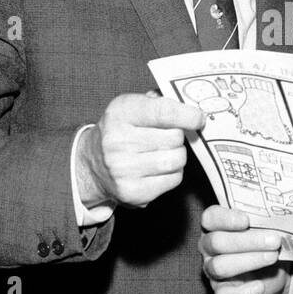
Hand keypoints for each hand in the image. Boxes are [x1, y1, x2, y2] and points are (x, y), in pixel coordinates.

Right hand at [76, 93, 204, 209]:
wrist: (93, 165)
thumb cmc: (121, 131)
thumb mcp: (132, 107)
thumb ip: (159, 101)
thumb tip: (192, 107)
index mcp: (120, 113)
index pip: (163, 112)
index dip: (187, 115)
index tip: (198, 118)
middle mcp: (117, 141)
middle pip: (175, 138)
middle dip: (177, 136)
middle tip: (167, 137)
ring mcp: (123, 169)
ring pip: (177, 160)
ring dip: (177, 155)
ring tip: (163, 152)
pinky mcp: (132, 192)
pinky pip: (174, 179)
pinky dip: (173, 173)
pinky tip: (159, 168)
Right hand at [199, 205, 292, 293]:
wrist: (276, 266)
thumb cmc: (265, 239)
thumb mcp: (265, 226)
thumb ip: (263, 220)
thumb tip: (275, 218)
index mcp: (216, 224)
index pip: (211, 218)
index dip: (226, 218)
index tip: (247, 220)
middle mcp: (209, 246)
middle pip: (217, 242)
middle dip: (248, 241)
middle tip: (274, 240)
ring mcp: (212, 269)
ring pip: (220, 266)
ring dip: (249, 261)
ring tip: (272, 257)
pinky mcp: (221, 291)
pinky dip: (243, 292)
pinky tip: (259, 286)